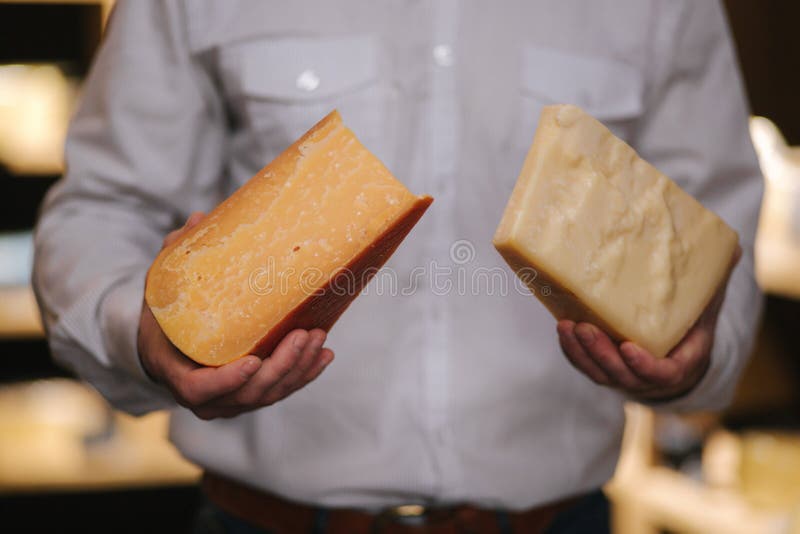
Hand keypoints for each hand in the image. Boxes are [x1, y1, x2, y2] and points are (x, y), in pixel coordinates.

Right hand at [137, 212, 334, 419]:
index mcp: (177, 374)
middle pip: (249, 394)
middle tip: (303, 333)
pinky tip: (324, 355)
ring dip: (298, 368)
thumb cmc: (166, 318)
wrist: (170, 350)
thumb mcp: (164, 289)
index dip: (228, 380)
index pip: (200, 389)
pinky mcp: (252, 396)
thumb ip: (177, 257)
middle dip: (281, 366)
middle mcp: (206, 397)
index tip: (253, 360)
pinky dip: (305, 374)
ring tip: (319, 336)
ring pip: (270, 394)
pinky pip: (282, 390)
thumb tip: (198, 218)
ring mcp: (231, 401)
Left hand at [557, 247, 740, 401]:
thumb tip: (734, 246)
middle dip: (602, 355)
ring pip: (600, 374)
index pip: (664, 374)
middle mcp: (650, 375)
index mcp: (682, 362)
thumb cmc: (691, 323)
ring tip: (567, 326)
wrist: (675, 349)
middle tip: (586, 328)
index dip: (645, 366)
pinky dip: (572, 353)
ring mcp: (625, 375)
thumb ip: (716, 278)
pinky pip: (585, 367)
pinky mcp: (604, 368)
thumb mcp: (707, 302)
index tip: (628, 347)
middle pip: (623, 376)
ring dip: (581, 353)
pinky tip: (562, 329)